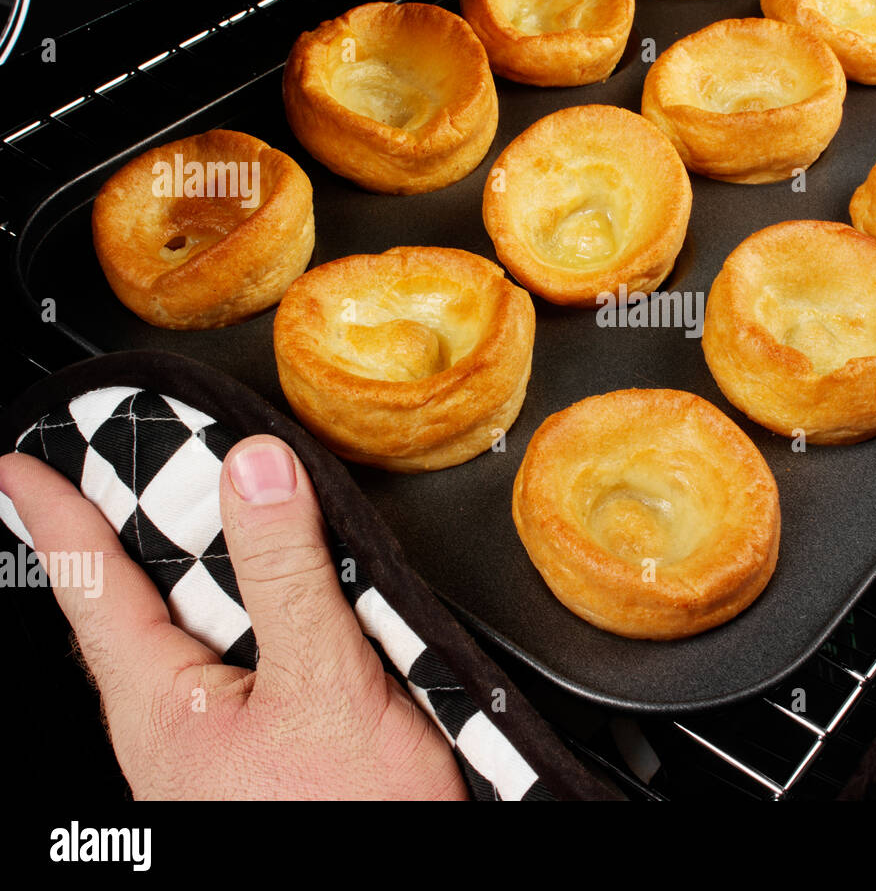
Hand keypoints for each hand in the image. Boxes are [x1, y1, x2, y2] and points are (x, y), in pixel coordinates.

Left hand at [0, 435, 465, 799]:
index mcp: (163, 709)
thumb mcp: (321, 680)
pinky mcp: (258, 761)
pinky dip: (233, 621)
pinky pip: (226, 672)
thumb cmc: (347, 817)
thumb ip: (285, 574)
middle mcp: (173, 732)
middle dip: (106, 551)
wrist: (396, 890)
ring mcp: (212, 753)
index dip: (56, 519)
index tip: (19, 469)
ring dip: (178, 585)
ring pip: (181, 647)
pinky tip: (269, 616)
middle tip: (82, 488)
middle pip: (126, 618)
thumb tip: (254, 472)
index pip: (94, 589)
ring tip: (182, 536)